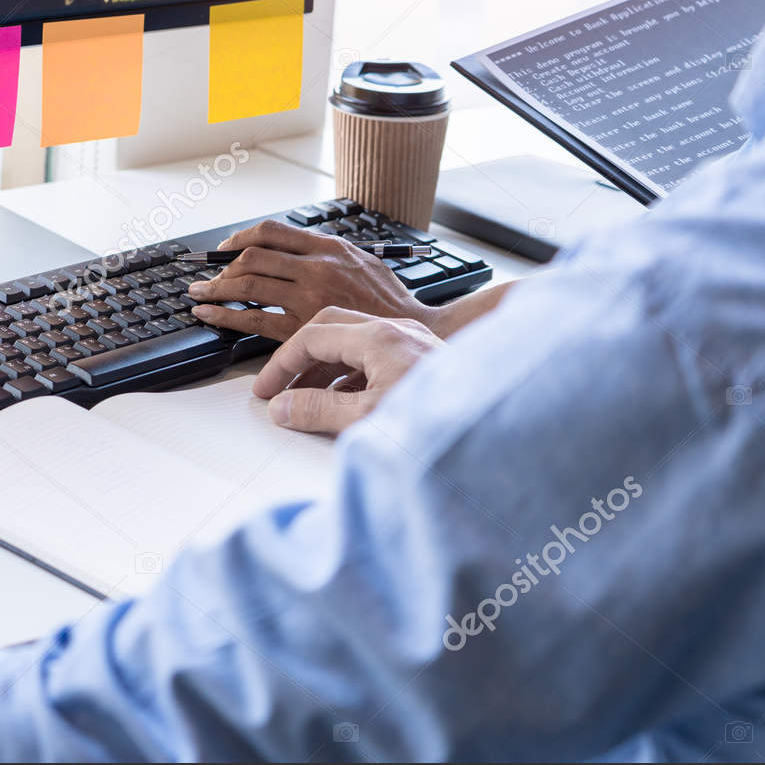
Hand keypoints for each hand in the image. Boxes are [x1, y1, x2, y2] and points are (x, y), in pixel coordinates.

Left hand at [188, 220, 441, 341]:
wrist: (412, 331)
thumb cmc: (388, 300)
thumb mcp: (363, 260)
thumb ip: (327, 253)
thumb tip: (291, 250)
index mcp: (328, 247)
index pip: (272, 231)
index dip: (240, 238)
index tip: (224, 249)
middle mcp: (316, 267)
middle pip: (252, 256)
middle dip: (220, 266)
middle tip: (204, 276)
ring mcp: (308, 297)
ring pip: (247, 284)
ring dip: (215, 289)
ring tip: (198, 295)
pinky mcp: (303, 327)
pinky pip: (254, 318)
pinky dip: (225, 316)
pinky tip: (211, 315)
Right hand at [253, 307, 444, 433]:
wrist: (498, 435)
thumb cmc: (442, 421)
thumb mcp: (368, 419)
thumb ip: (318, 411)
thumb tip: (283, 409)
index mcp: (381, 337)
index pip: (313, 336)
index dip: (282, 364)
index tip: (266, 391)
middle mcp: (399, 333)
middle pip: (332, 330)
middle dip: (300, 360)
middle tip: (279, 388)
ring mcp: (415, 346)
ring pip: (355, 345)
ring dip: (325, 371)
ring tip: (305, 402)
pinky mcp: (426, 364)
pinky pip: (376, 360)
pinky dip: (351, 377)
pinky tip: (345, 405)